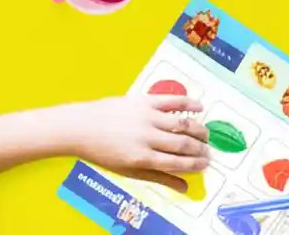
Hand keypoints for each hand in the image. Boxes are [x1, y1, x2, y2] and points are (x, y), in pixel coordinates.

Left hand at [60, 95, 209, 191]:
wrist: (80, 127)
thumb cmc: (103, 152)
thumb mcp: (129, 170)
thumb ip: (159, 178)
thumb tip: (185, 188)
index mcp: (141, 158)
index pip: (178, 163)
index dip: (196, 164)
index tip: (206, 164)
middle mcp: (147, 138)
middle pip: (183, 144)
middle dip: (201, 149)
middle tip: (208, 151)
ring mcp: (147, 117)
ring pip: (183, 123)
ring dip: (200, 129)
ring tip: (205, 134)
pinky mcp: (144, 101)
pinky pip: (173, 101)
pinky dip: (190, 103)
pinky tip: (200, 107)